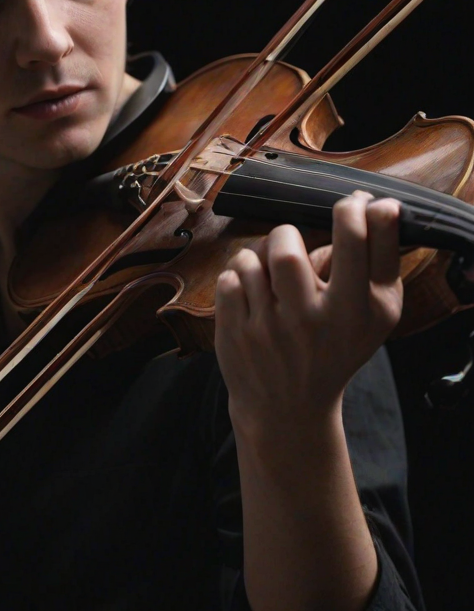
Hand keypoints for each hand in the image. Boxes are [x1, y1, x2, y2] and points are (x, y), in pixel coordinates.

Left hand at [213, 191, 402, 425]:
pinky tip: (251, 297)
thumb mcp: (375, 316)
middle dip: (287, 232)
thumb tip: (375, 205)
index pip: (359, 238)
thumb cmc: (336, 347)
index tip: (354, 203)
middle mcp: (314, 319)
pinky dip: (238, 279)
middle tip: (291, 243)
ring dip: (258, 259)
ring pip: (251, 258)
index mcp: (357, 311)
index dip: (357, 208)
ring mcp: (270, 328)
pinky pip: (229, 277)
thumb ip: (381, 263)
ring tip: (267, 277)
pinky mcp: (237, 334)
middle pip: (287, 241)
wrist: (289, 408)